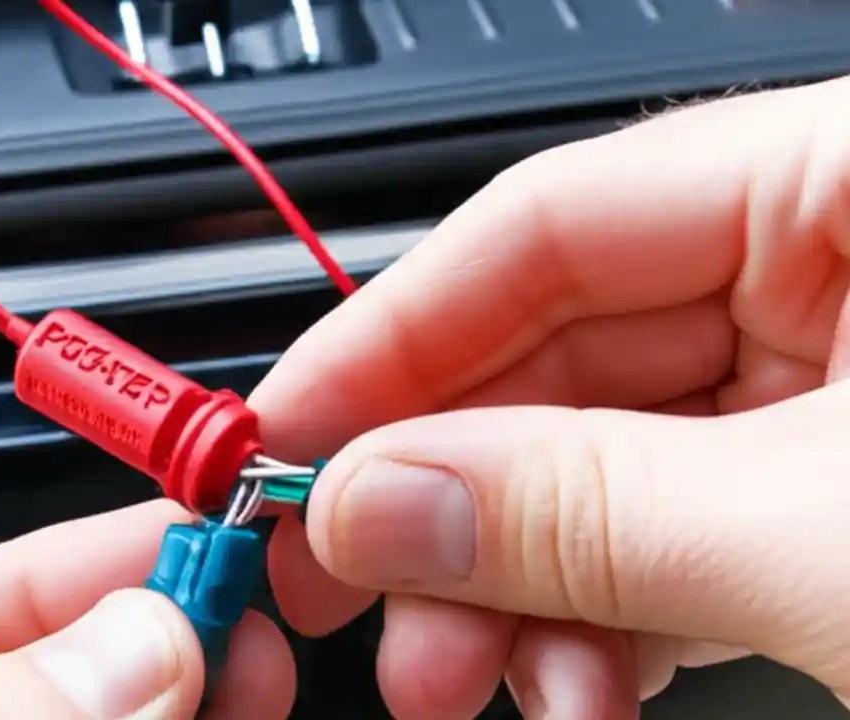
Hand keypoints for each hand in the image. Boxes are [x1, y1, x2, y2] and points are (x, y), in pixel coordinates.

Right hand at [251, 75, 849, 717]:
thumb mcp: (823, 540)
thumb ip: (586, 511)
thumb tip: (375, 502)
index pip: (549, 222)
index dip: (390, 338)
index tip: (284, 439)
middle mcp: (845, 265)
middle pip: (560, 358)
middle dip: (444, 503)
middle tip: (340, 586)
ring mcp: (847, 386)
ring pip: (605, 467)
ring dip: (511, 588)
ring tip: (455, 677)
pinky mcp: (841, 496)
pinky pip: (677, 534)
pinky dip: (605, 620)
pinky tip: (568, 682)